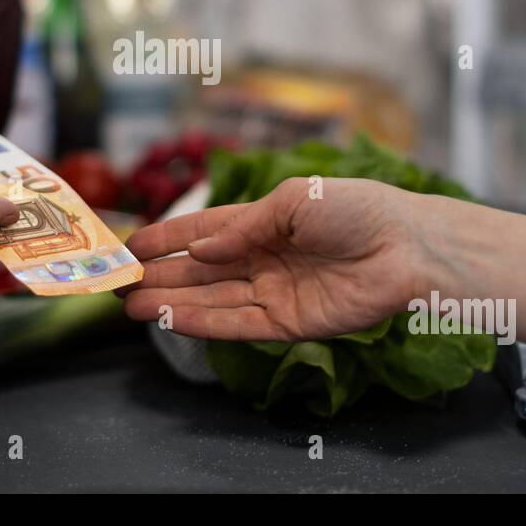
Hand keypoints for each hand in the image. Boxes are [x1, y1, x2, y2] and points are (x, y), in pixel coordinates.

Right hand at [123, 178, 447, 340]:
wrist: (408, 246)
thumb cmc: (356, 209)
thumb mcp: (292, 201)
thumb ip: (242, 228)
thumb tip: (198, 251)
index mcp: (264, 221)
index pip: (203, 231)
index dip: (165, 238)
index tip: (128, 247)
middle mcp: (264, 257)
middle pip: (201, 270)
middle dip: (159, 275)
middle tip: (117, 282)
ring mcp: (275, 291)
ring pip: (213, 299)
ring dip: (172, 301)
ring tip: (131, 304)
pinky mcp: (290, 323)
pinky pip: (238, 324)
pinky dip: (204, 323)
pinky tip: (172, 317)